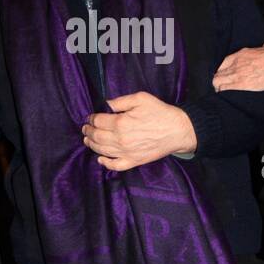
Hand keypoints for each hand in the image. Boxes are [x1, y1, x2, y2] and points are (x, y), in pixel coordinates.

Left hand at [82, 91, 196, 171]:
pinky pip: (116, 165)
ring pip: (102, 151)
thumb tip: (106, 104)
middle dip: (88, 131)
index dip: (92, 118)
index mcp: (121, 122)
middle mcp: (120, 139)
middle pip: (97, 137)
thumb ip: (120, 101)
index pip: (98, 121)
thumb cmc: (160, 112)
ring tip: (88, 140)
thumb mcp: (140, 98)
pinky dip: (106, 163)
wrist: (178, 130)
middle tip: (85, 128)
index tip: (90, 117)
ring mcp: (126, 152)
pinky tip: (101, 159)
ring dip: (92, 145)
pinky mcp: (134, 161)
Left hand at [213, 41, 263, 91]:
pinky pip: (226, 89)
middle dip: (218, 80)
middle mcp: (236, 64)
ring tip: (221, 93)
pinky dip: (223, 93)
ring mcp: (237, 74)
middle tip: (221, 86)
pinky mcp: (242, 84)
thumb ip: (262, 50)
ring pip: (218, 82)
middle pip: (218, 73)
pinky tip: (224, 96)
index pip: (223, 63)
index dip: (222, 71)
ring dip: (219, 87)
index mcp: (241, 54)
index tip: (224, 75)